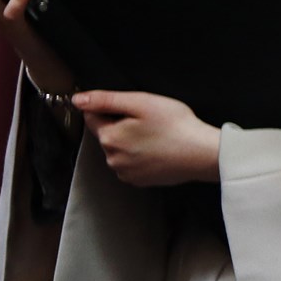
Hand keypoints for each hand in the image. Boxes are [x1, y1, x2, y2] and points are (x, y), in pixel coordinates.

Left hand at [73, 90, 220, 184]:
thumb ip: (107, 100)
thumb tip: (78, 100)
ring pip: (120, 150)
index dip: (111, 108)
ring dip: (132, 142)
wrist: (202, 153)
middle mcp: (112, 159)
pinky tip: (159, 149)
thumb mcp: (142, 102)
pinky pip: (132, 164)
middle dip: (123, 125)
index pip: (93, 117)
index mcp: (109, 137)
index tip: (133, 107)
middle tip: (150, 120)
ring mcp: (125, 173)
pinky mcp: (139, 181)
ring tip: (157, 136)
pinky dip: (141, 156)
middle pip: (108, 134)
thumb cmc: (176, 125)